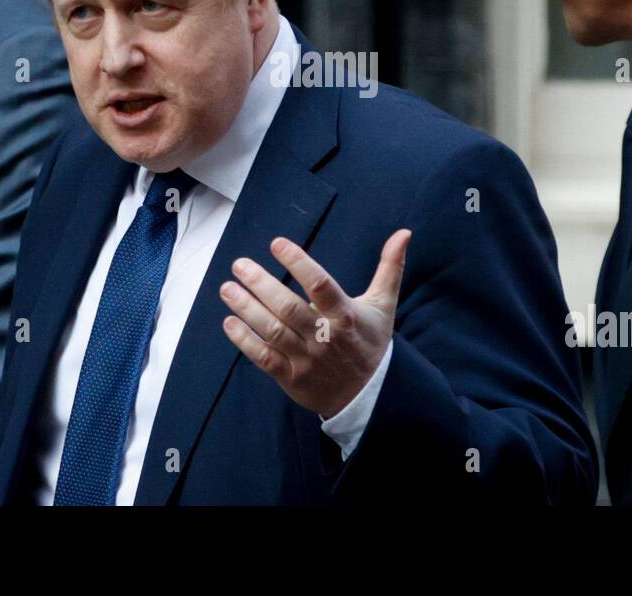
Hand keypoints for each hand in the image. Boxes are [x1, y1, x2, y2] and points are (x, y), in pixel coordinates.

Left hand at [220, 229, 411, 418]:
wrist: (371, 397)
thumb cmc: (372, 343)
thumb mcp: (384, 305)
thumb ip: (390, 267)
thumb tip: (404, 233)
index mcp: (346, 315)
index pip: (320, 284)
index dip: (298, 262)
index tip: (277, 243)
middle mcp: (325, 336)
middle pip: (288, 307)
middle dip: (260, 284)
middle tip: (239, 264)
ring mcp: (307, 359)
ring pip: (272, 331)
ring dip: (246, 309)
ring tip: (227, 288)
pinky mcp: (292, 378)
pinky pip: (264, 358)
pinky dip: (244, 341)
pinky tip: (229, 322)